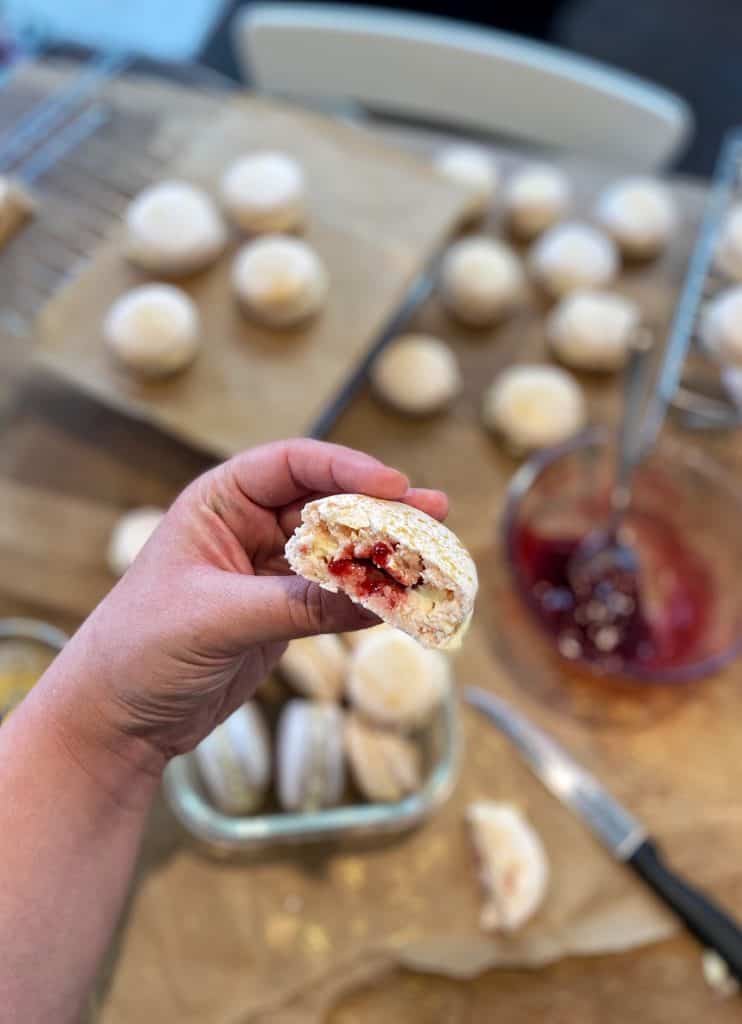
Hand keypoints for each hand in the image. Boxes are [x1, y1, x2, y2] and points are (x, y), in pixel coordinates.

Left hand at [56, 440, 446, 772]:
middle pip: (328, 503)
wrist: (116, 718)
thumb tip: (378, 599)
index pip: (292, 465)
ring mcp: (269, 569)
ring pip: (338, 549)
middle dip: (380, 509)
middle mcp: (248, 527)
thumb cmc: (140, 650)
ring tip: (434, 553)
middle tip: (434, 514)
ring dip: (384, 552)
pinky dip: (370, 595)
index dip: (346, 468)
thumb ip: (297, 605)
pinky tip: (404, 598)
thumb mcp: (217, 620)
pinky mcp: (284, 611)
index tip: (395, 484)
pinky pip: (337, 594)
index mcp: (219, 502)